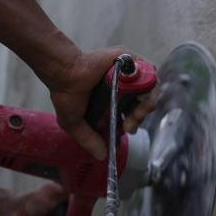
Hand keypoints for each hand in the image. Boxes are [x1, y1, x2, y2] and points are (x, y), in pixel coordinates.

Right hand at [44, 45, 158, 159]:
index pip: (135, 108)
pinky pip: (149, 71)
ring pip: (151, 88)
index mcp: (114, 95)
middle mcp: (123, 83)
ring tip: (134, 115)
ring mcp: (127, 71)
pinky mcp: (130, 59)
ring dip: (146, 105)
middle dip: (141, 116)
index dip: (136, 119)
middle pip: (145, 100)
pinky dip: (147, 86)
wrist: (64, 74)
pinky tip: (137, 98)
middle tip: (131, 125)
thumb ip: (89, 139)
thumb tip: (101, 156)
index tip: (128, 128)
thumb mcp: (75, 122)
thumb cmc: (66, 93)